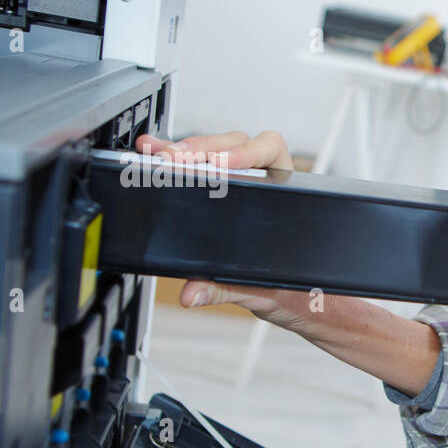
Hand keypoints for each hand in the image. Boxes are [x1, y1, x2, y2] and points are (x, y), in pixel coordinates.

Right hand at [131, 130, 313, 325]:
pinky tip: (151, 157)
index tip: (224, 163)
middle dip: (201, 150)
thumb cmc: (292, 287)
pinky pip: (196, 166)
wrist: (297, 301)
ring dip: (184, 151)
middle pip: (233, 146)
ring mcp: (239, 180)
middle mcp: (264, 180)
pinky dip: (173, 161)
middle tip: (174, 159)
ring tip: (158, 155)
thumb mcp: (261, 290)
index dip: (248, 152)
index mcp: (287, 193)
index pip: (271, 152)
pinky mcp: (216, 187)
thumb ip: (226, 290)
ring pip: (213, 151)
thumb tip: (192, 292)